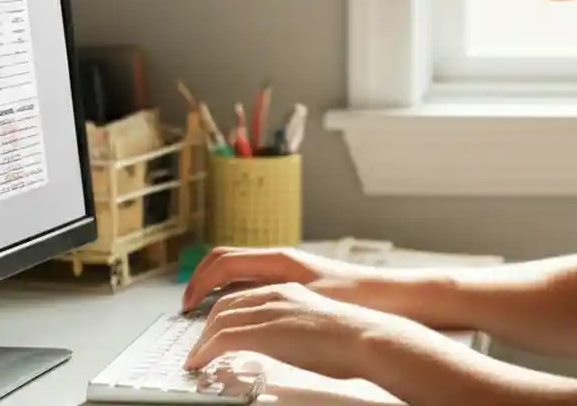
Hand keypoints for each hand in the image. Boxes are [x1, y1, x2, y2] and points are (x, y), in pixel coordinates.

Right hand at [181, 247, 370, 312]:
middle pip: (225, 262)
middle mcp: (280, 260)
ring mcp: (286, 270)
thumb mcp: (305, 300)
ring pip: (239, 273)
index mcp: (278, 260)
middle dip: (201, 283)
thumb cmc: (355, 297)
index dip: (199, 282)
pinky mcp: (295, 282)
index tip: (187, 305)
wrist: (390, 297)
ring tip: (205, 314)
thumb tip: (233, 312)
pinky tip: (237, 316)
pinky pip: (254, 283)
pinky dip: (236, 294)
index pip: (223, 262)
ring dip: (217, 289)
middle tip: (187, 309)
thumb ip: (269, 302)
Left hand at [183, 281, 408, 379]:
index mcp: (288, 289)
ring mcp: (269, 310)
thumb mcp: (320, 322)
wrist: (366, 337)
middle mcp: (275, 293)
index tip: (211, 326)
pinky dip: (204, 350)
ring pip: (219, 318)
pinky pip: (222, 338)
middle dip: (204, 323)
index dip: (220, 309)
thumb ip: (300, 325)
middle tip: (197, 344)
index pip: (241, 293)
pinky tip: (199, 363)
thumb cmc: (353, 336)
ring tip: (196, 358)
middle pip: (224, 303)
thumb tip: (294, 343)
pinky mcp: (265, 330)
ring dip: (202, 340)